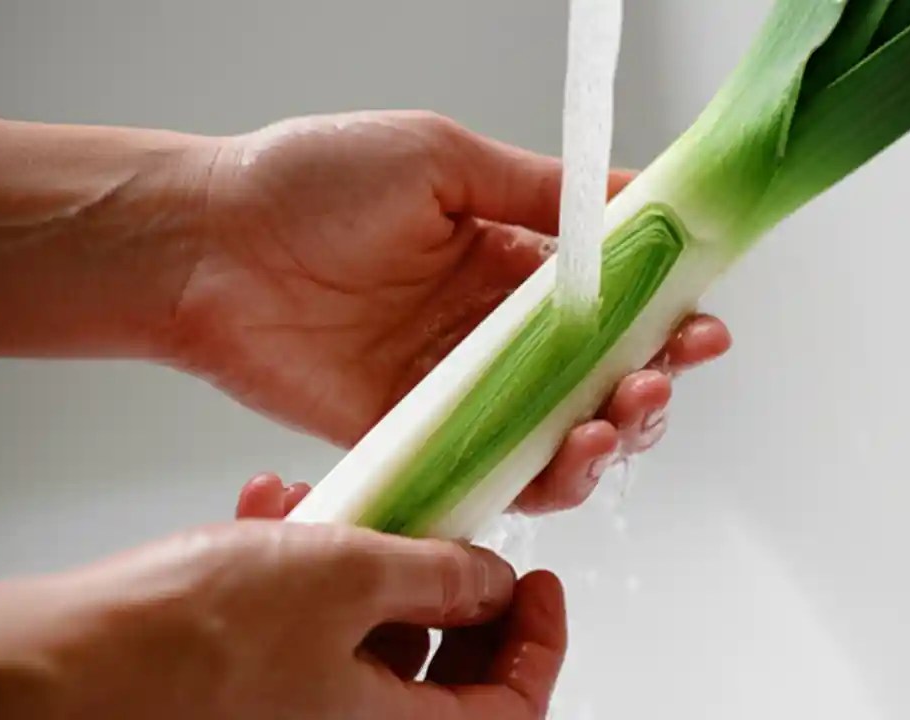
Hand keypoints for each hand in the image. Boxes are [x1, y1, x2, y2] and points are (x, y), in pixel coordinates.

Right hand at [0, 522, 564, 719]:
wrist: (53, 673)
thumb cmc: (186, 644)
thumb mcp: (347, 576)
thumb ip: (439, 574)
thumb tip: (490, 580)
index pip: (512, 707)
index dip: (539, 639)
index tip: (539, 582)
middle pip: (444, 676)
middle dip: (450, 592)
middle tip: (453, 535)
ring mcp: (292, 719)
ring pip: (367, 643)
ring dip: (367, 564)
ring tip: (346, 499)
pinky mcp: (243, 694)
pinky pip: (301, 635)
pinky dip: (302, 575)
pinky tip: (275, 512)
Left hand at [174, 111, 730, 510]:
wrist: (206, 247)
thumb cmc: (312, 185)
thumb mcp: (442, 160)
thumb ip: (539, 191)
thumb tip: (634, 193)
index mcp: (512, 261)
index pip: (615, 297)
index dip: (667, 313)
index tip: (702, 321)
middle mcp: (498, 334)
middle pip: (601, 375)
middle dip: (649, 384)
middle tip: (659, 380)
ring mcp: (463, 391)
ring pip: (561, 433)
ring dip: (607, 438)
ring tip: (616, 423)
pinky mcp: (421, 438)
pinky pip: (496, 472)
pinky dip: (541, 480)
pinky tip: (565, 463)